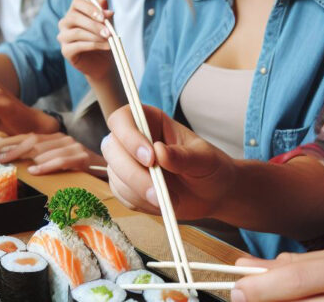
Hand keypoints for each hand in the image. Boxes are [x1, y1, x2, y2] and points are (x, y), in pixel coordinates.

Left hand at [0, 132, 106, 176]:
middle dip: (13, 149)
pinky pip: (61, 161)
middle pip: (33, 141)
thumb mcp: (60, 161)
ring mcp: (74, 147)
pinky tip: (34, 171)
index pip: (29, 136)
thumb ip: (43, 158)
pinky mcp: (82, 158)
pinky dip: (46, 165)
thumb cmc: (82, 171)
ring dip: (26, 157)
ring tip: (12, 165)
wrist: (110, 171)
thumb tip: (20, 163)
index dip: (11, 142)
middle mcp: (64, 139)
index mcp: (56, 138)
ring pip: (45, 150)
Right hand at [57, 0, 114, 80]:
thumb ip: (104, 12)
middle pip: (74, 17)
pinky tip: (106, 46)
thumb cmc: (103, 38)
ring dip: (95, 36)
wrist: (102, 61)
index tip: (103, 16)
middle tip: (108, 31)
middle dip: (94, 24)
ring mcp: (63, 37)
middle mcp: (65, 23)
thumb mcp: (107, 23)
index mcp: (74, 12)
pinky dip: (94, 45)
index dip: (89, 7)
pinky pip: (78, 45)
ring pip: (77, 32)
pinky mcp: (65, 51)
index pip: (76, 2)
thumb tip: (102, 0)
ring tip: (109, 39)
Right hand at [101, 104, 236, 219]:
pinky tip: (162, 204)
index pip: (123, 119)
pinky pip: (122, 195)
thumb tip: (159, 151)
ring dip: (139, 192)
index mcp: (150, 121)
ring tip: (169, 200)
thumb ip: (183, 156)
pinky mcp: (126, 186)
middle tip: (159, 191)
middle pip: (111, 148)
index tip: (150, 158)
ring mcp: (127, 163)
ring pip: (115, 175)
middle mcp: (133, 139)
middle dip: (133, 173)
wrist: (212, 193)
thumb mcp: (204, 159)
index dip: (129, 137)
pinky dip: (141, 203)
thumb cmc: (210, 167)